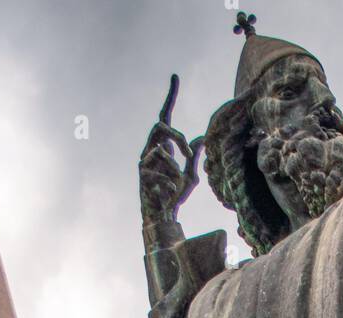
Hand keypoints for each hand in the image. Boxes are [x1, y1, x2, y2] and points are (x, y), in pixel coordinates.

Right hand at [139, 75, 202, 226]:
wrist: (163, 215)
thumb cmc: (175, 195)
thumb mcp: (190, 175)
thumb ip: (193, 157)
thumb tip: (202, 137)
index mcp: (163, 145)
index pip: (165, 117)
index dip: (170, 98)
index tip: (175, 77)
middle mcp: (150, 147)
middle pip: (161, 125)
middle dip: (178, 138)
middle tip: (189, 156)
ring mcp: (143, 159)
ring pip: (161, 149)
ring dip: (174, 168)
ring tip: (176, 183)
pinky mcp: (141, 173)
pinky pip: (158, 169)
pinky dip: (169, 182)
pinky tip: (168, 192)